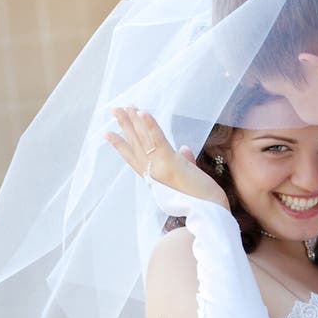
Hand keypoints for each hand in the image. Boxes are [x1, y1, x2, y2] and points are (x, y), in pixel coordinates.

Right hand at [104, 107, 228, 208]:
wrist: (210, 211)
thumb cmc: (203, 197)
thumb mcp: (189, 177)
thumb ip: (184, 162)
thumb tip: (184, 150)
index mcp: (155, 178)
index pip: (133, 158)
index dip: (120, 145)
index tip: (106, 133)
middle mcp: (153, 174)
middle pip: (135, 145)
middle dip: (124, 126)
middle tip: (114, 110)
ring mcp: (160, 169)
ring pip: (143, 141)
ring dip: (133, 121)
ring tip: (125, 106)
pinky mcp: (171, 165)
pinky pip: (158, 141)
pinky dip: (150, 126)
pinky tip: (142, 112)